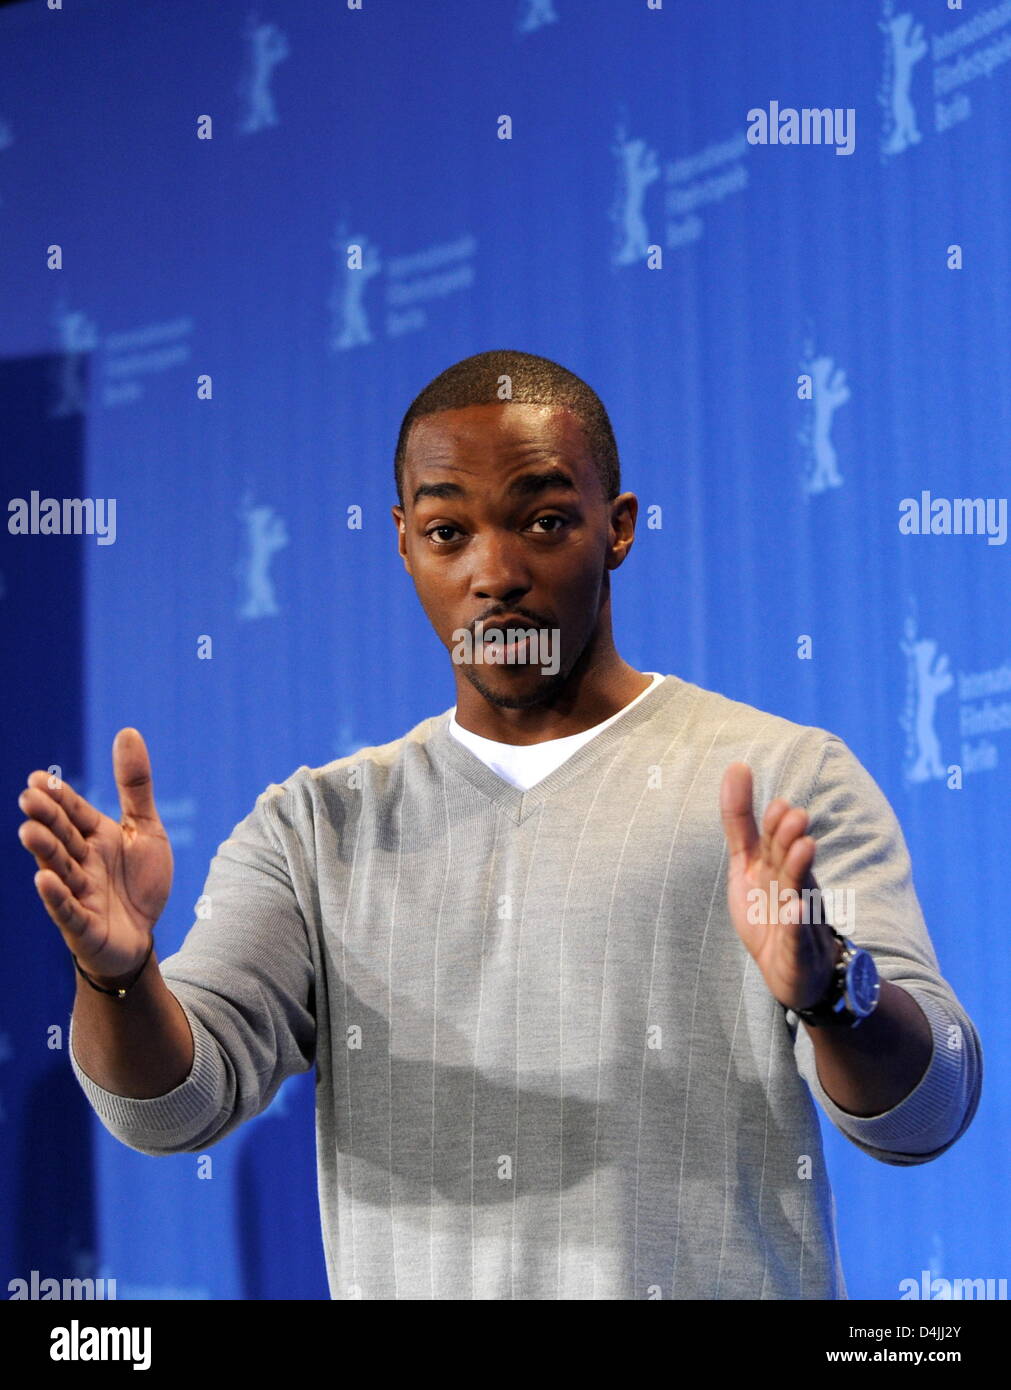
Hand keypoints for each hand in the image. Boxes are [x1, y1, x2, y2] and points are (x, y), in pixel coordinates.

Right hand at [17, 728, 172, 982]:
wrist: (143, 936)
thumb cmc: (139, 882)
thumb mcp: (146, 829)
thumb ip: (135, 786)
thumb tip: (128, 731)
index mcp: (96, 837)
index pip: (74, 813)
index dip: (59, 797)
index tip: (39, 778)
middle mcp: (82, 862)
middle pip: (63, 837)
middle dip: (47, 819)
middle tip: (29, 797)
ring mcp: (80, 894)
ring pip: (60, 870)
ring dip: (45, 852)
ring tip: (28, 831)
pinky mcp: (83, 925)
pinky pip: (68, 911)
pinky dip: (56, 897)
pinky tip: (43, 880)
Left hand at [719, 761, 838, 1011]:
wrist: (799, 972)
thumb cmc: (770, 912)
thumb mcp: (746, 867)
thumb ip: (740, 826)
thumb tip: (736, 769)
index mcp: (771, 865)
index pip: (762, 834)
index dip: (754, 812)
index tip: (743, 772)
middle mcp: (788, 883)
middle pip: (785, 856)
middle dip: (786, 834)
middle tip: (790, 812)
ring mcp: (797, 915)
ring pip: (799, 888)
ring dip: (800, 867)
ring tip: (804, 845)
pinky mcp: (800, 947)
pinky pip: (799, 934)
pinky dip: (798, 922)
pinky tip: (797, 909)